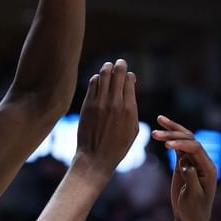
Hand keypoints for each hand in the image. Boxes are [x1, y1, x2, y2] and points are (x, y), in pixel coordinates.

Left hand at [74, 59, 138, 173]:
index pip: (129, 80)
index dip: (129, 76)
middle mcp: (115, 102)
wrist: (95, 158)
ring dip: (107, 68)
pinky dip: (97, 79)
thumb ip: (132, 109)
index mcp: (129, 108)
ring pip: (104, 75)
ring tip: (108, 66)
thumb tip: (130, 92)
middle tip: (120, 62)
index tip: (128, 76)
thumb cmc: (117, 147)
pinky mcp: (87, 105)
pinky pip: (93, 84)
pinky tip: (99, 80)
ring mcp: (100, 102)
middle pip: (118, 73)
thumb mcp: (133, 130)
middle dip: (120, 65)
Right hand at [152, 115, 216, 220]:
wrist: (190, 219)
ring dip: (172, 131)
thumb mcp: (193, 197)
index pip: (196, 149)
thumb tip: (186, 164)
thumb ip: (192, 179)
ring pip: (184, 140)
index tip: (166, 145)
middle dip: (174, 135)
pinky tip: (161, 130)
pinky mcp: (184, 163)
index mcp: (209, 169)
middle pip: (190, 140)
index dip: (182, 144)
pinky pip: (178, 147)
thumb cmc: (193, 211)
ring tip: (159, 120)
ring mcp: (193, 161)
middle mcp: (203, 162)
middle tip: (156, 133)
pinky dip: (170, 138)